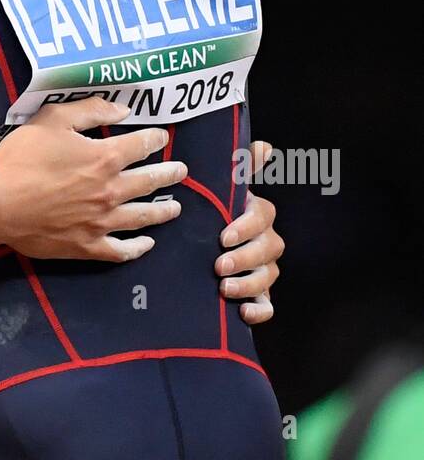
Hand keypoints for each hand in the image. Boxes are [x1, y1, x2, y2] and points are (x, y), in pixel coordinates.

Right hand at [0, 97, 187, 262]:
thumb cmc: (22, 157)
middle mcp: (112, 191)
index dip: (155, 138)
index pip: (141, 145)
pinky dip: (137, 248)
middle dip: (169, 174)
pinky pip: (120, 250)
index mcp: (105, 158)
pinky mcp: (87, 246)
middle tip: (181, 171)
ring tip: (176, 207)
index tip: (161, 137)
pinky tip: (147, 244)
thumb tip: (124, 110)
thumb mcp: (53, 119)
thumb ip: (91, 110)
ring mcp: (102, 223)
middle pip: (150, 181)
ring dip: (163, 211)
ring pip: (142, 217)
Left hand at [214, 140, 283, 323]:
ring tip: (224, 288)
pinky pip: (268, 306)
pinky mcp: (257, 295)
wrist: (191, 249)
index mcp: (254, 214)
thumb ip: (238, 168)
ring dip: (249, 283)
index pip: (263, 215)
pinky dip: (260, 310)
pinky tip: (244, 313)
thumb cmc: (208, 214)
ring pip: (269, 276)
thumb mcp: (215, 190)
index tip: (223, 236)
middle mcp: (263, 241)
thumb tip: (265, 146)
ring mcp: (262, 269)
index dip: (247, 226)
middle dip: (245, 257)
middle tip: (218, 265)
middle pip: (268, 248)